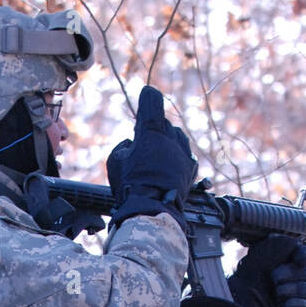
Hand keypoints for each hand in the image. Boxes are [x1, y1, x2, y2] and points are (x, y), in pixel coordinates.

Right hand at [106, 85, 196, 230]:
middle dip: (154, 130)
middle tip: (144, 146)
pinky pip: (184, 155)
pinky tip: (168, 168)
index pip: (152, 100)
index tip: (146, 96)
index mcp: (151, 131)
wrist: (152, 210)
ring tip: (156, 159)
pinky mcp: (190, 167)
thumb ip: (123, 147)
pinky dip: (176, 158)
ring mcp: (183, 152)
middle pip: (163, 123)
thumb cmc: (130, 186)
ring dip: (168, 142)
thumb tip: (132, 144)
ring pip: (176, 137)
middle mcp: (170, 137)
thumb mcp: (115, 162)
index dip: (148, 97)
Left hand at [227, 234, 305, 306]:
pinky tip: (285, 304)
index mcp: (289, 262)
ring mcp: (293, 298)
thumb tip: (302, 249)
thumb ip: (288, 243)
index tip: (300, 260)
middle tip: (274, 277)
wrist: (237, 295)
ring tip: (277, 293)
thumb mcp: (268, 248)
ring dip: (294, 290)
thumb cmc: (250, 270)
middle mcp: (293, 279)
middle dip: (292, 275)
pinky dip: (298, 306)